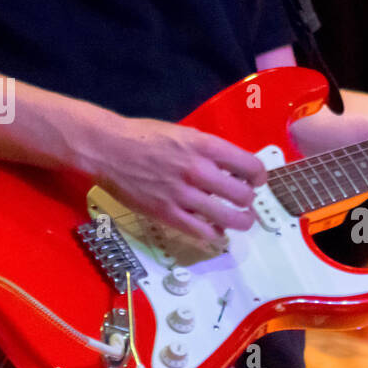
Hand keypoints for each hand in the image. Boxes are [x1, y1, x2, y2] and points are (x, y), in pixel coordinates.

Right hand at [87, 117, 266, 240]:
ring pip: (229, 217)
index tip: (256, 181)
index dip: (259, 176)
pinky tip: (216, 231)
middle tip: (244, 201)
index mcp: (205, 146)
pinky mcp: (168, 214)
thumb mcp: (185, 134)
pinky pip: (202, 232)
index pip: (250, 166)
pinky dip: (215, 234)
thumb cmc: (146, 137)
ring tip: (240, 220)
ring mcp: (183, 194)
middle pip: (243, 195)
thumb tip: (234, 168)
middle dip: (249, 200)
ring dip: (241, 221)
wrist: (109, 148)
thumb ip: (210, 151)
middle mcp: (198, 170)